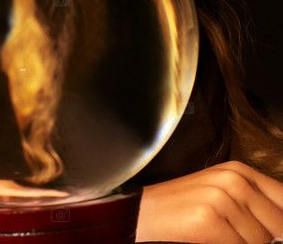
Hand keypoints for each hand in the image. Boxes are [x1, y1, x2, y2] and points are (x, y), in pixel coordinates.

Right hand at [135, 161, 282, 242]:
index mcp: (240, 172)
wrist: (139, 214)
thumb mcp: (222, 198)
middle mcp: (234, 181)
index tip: (276, 236)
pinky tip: (214, 242)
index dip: (282, 226)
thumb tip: (281, 232)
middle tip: (240, 236)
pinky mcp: (209, 219)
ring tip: (222, 238)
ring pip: (262, 242)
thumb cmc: (180, 210)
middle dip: (270, 240)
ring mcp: (222, 199)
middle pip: (280, 226)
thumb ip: (255, 208)